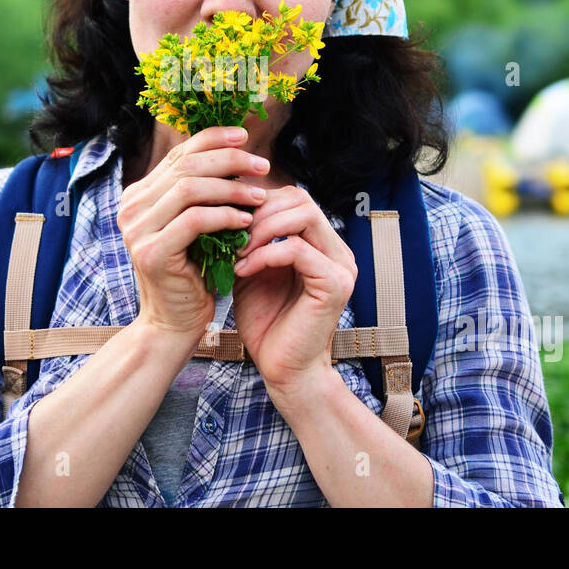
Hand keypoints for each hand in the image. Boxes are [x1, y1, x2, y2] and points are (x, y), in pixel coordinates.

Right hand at [118, 125, 269, 337]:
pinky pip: (195, 220)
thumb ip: (203, 192)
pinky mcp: (152, 252)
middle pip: (186, 166)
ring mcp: (137, 230)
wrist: (174, 322)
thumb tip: (238, 152)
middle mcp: (131, 207)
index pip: (178, 154)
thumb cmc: (193, 272)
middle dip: (229, 161)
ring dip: (232, 189)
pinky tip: (246, 221)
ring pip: (190, 188)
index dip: (212, 139)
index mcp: (139, 195)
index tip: (245, 137)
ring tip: (259, 196)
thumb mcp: (196, 225)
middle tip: (263, 167)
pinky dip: (225, 216)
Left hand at [231, 184, 357, 391]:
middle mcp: (337, 250)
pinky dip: (265, 255)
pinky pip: (297, 250)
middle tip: (231, 235)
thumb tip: (228, 205)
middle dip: (259, 212)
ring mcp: (341, 266)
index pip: (294, 198)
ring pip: (303, 215)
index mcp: (322, 244)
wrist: (283, 370)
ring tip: (237, 252)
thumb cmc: (266, 323)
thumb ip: (250, 240)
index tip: (227, 222)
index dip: (259, 203)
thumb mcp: (252, 270)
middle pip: (300, 199)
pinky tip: (244, 270)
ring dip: (261, 230)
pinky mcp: (335, 284)